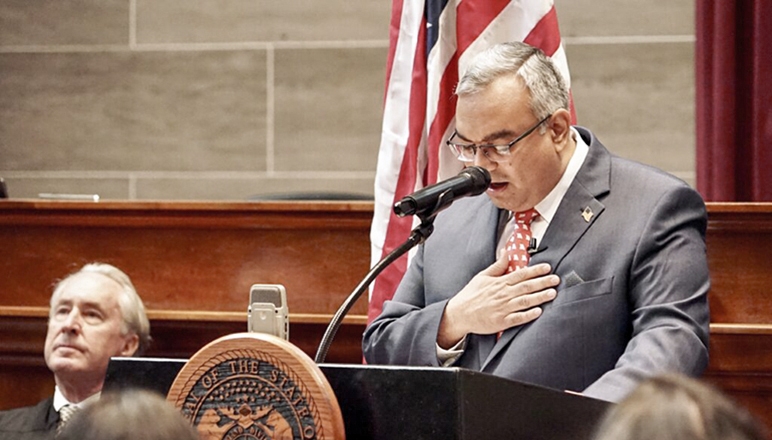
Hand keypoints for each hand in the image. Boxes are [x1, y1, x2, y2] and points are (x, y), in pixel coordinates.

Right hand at [438, 254, 558, 346]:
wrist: (459, 314)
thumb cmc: (471, 295)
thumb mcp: (482, 276)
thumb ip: (497, 265)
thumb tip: (506, 252)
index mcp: (499, 283)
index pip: (521, 274)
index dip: (535, 270)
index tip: (547, 267)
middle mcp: (503, 294)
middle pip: (526, 286)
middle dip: (543, 282)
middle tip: (556, 279)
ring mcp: (502, 308)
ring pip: (525, 301)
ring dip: (540, 297)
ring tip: (552, 293)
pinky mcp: (501, 321)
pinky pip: (517, 318)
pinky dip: (528, 315)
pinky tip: (539, 312)